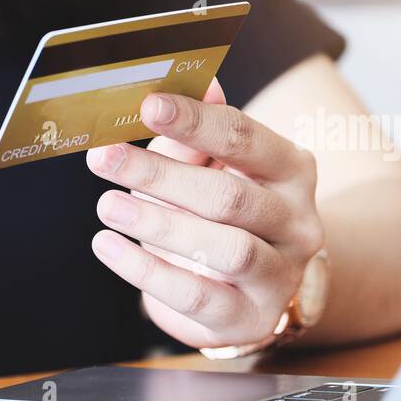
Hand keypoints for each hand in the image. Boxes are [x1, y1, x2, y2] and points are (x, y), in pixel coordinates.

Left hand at [87, 80, 323, 349]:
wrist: (246, 290)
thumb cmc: (220, 217)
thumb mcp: (209, 170)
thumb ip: (194, 137)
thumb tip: (197, 83)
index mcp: (291, 169)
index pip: (244, 137)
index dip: (195, 121)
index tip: (146, 106)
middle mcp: (298, 220)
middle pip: (229, 195)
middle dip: (161, 175)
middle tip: (103, 159)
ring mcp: (281, 274)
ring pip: (225, 248)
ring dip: (159, 224)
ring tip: (107, 206)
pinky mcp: (250, 318)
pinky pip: (198, 295)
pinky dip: (147, 271)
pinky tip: (107, 246)